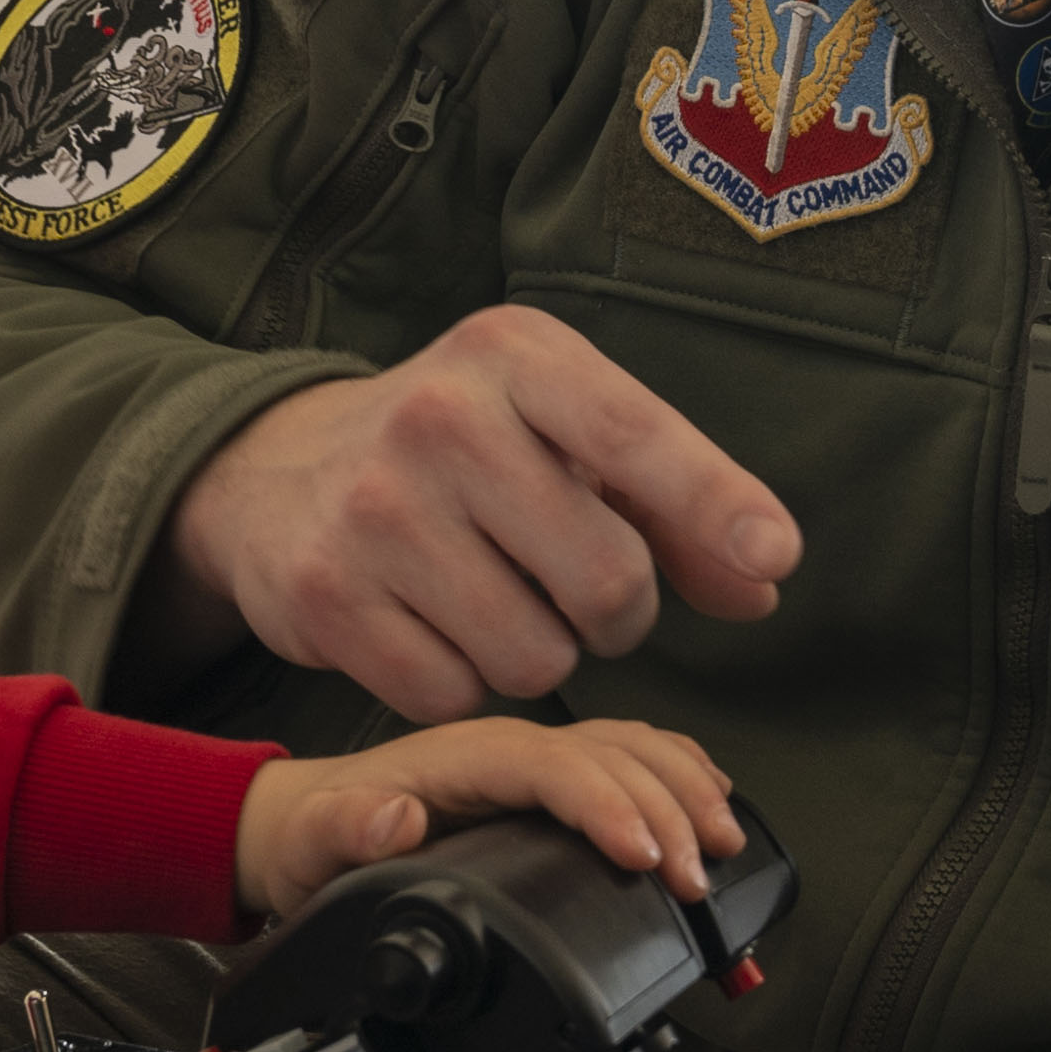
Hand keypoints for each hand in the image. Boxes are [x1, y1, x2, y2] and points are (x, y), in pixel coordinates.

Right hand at [151, 305, 799, 719]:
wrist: (277, 473)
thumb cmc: (465, 452)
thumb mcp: (563, 433)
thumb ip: (672, 504)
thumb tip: (761, 580)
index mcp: (512, 354)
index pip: (633, 434)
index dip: (714, 502)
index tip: (773, 553)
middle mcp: (437, 418)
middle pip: (606, 579)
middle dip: (618, 612)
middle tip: (576, 588)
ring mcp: (373, 510)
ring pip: (536, 658)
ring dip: (542, 654)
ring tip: (499, 601)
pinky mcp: (325, 597)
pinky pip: (454, 697)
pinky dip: (463, 684)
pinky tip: (435, 629)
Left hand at [232, 714, 742, 927]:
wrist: (301, 825)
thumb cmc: (311, 837)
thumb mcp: (308, 842)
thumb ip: (347, 829)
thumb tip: (394, 818)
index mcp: (464, 757)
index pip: (558, 768)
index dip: (611, 806)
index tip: (646, 857)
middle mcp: (507, 747)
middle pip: (614, 756)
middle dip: (671, 810)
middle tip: (701, 873)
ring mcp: (532, 758)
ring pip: (635, 749)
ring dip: (689, 790)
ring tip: (726, 841)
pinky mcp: (546, 779)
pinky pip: (630, 759)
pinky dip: (679, 777)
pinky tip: (708, 801)